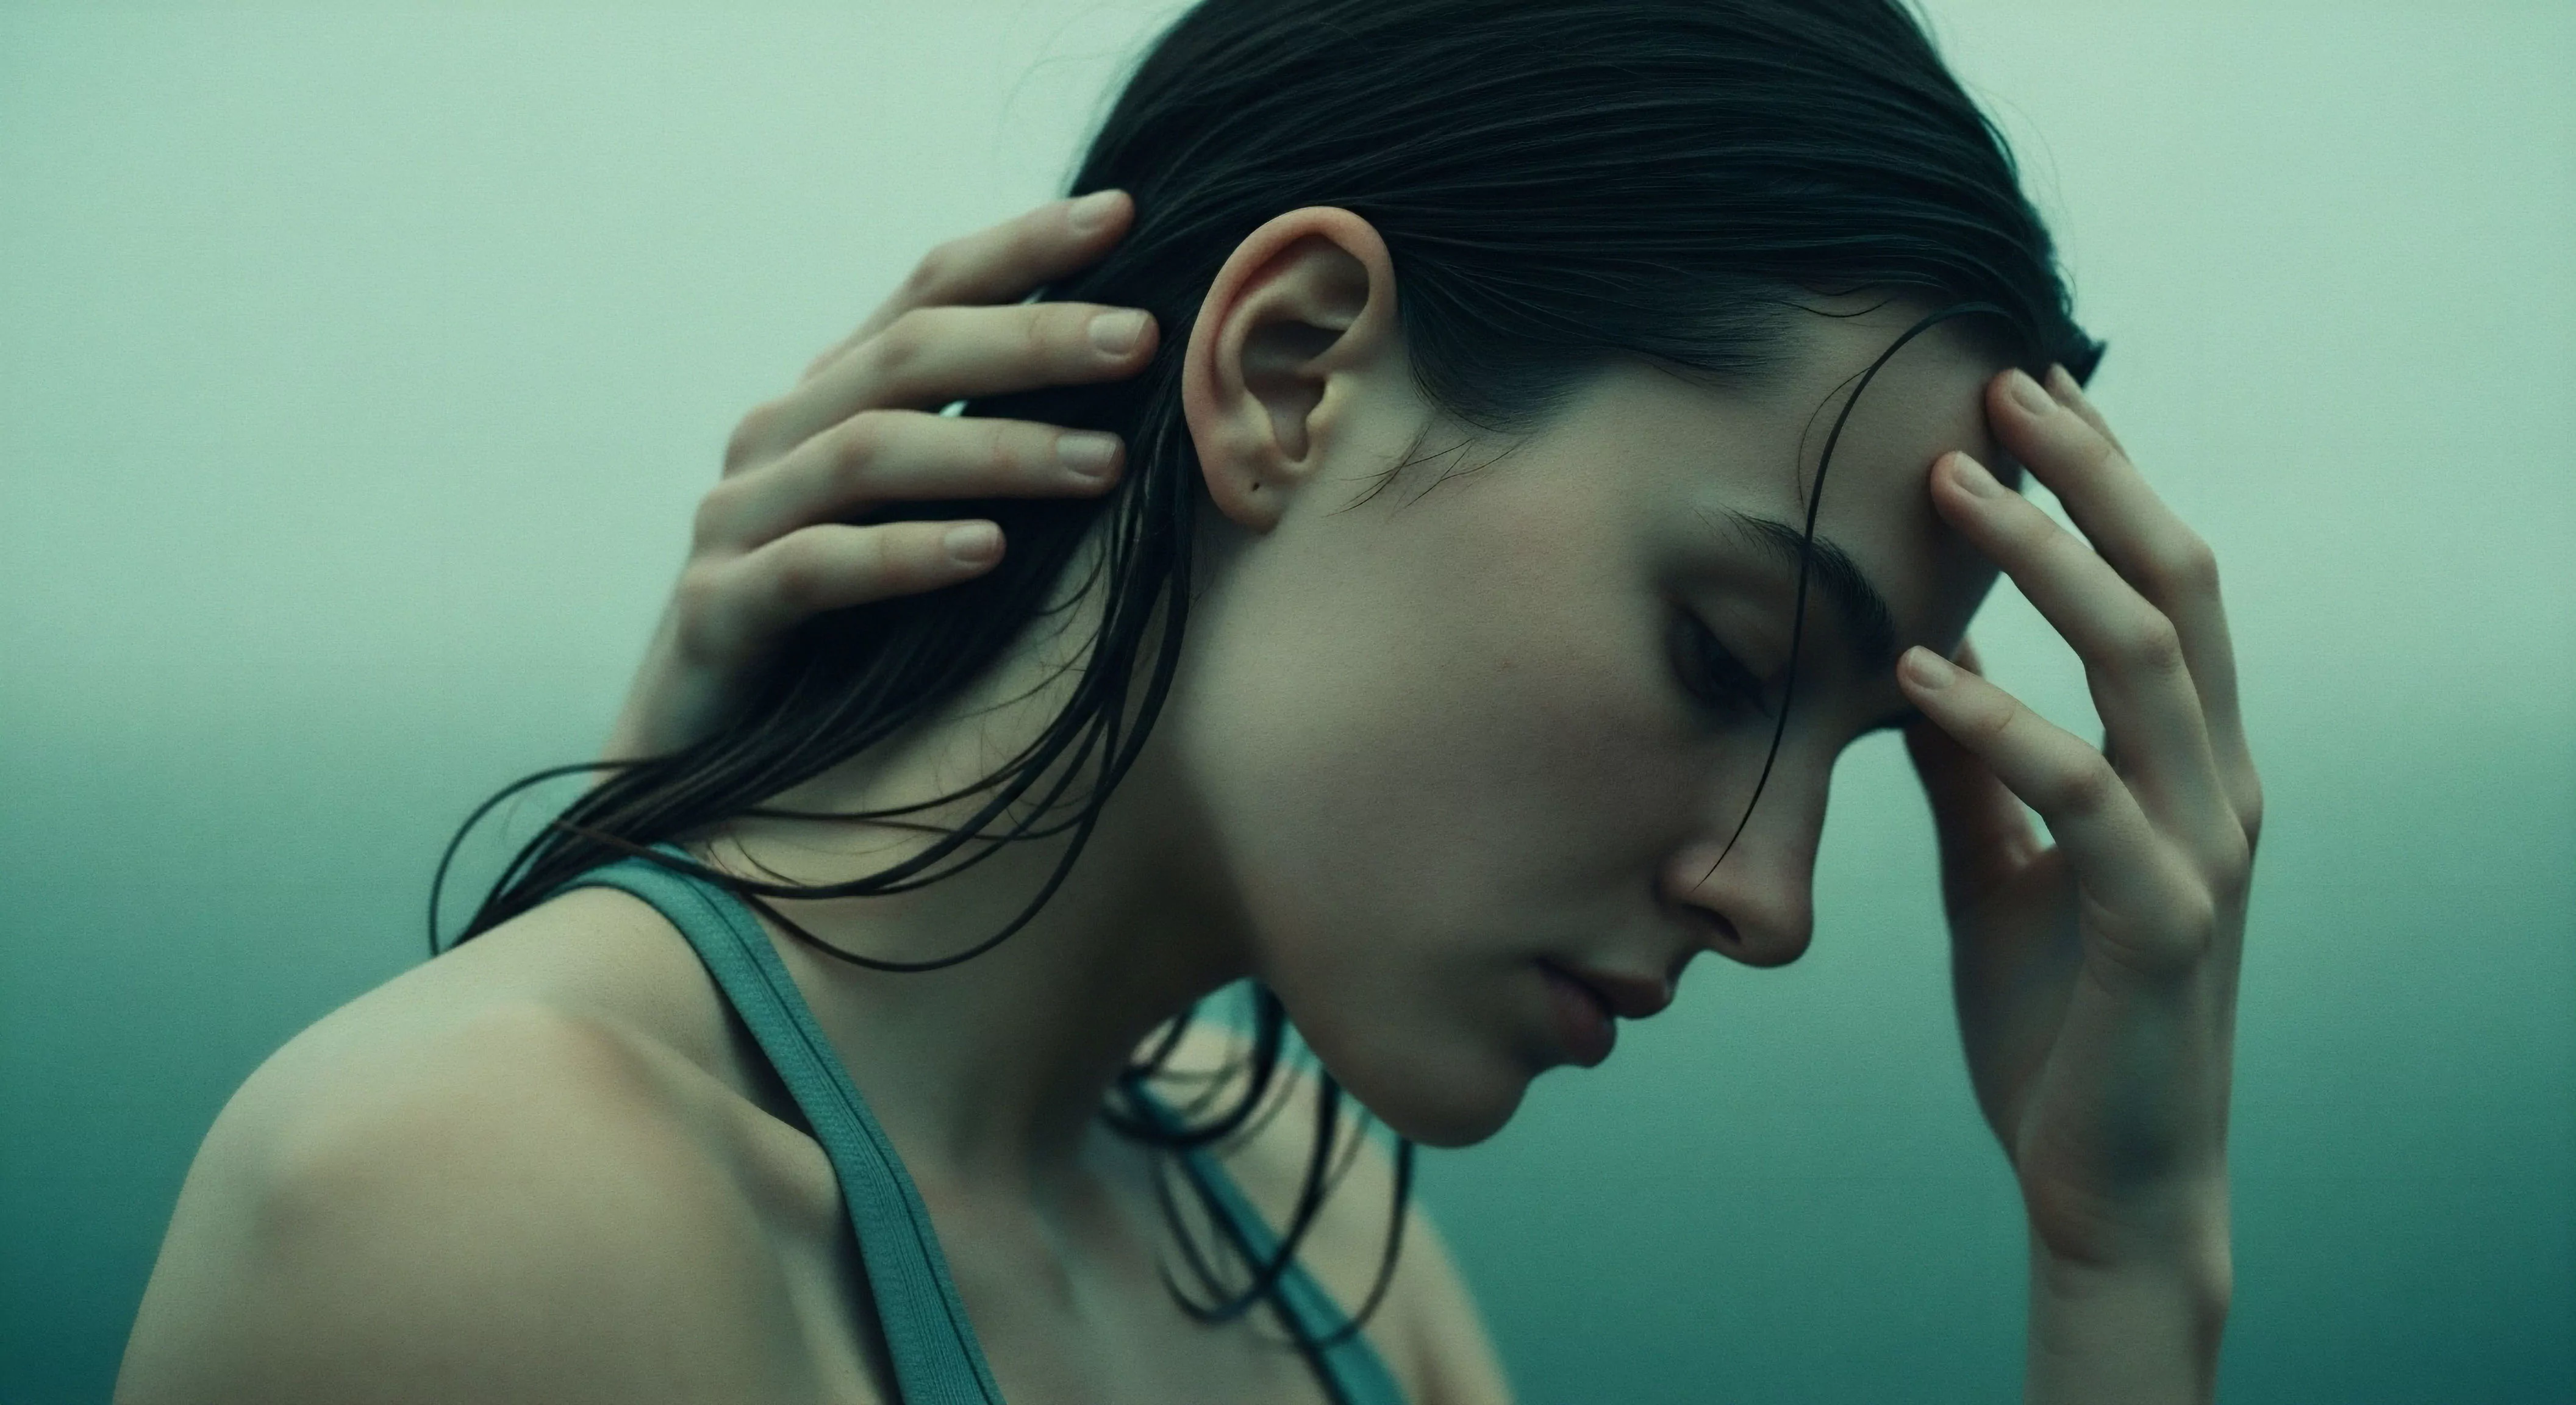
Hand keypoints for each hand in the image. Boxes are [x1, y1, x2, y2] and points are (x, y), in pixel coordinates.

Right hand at [597, 190, 1158, 767]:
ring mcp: (737, 522)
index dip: (1020, 248)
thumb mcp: (919, 526)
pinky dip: (904, 556)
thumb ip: (988, 458)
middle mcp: (778, 440)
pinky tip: (986, 556)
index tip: (1124, 213)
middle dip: (1031, 340)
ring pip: (869, 455)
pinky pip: (814, 570)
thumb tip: (1135, 404)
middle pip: (907, 356)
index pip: (929, 293)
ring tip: (1101, 465)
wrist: (707, 768)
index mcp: (831, 401)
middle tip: (1141, 339)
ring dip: (994, 453)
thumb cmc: (842, 642)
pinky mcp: (715, 614)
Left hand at [1899, 366, 2259, 1296]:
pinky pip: (2082, 794)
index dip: (2100, 484)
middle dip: (2091, 477)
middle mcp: (2216, 787)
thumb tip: (1920, 677)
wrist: (2107, 1182)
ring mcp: (2200, 851)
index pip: (2158, 588)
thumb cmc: (2058, 1025)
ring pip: (2145, 664)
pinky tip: (1914, 679)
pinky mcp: (2161, 924)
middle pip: (2174, 587)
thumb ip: (1978, 777)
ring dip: (2047, 562)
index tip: (2016, 398)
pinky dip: (1998, 724)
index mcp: (2187, 766)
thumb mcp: (2003, 873)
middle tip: (1997, 389)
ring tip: (1951, 486)